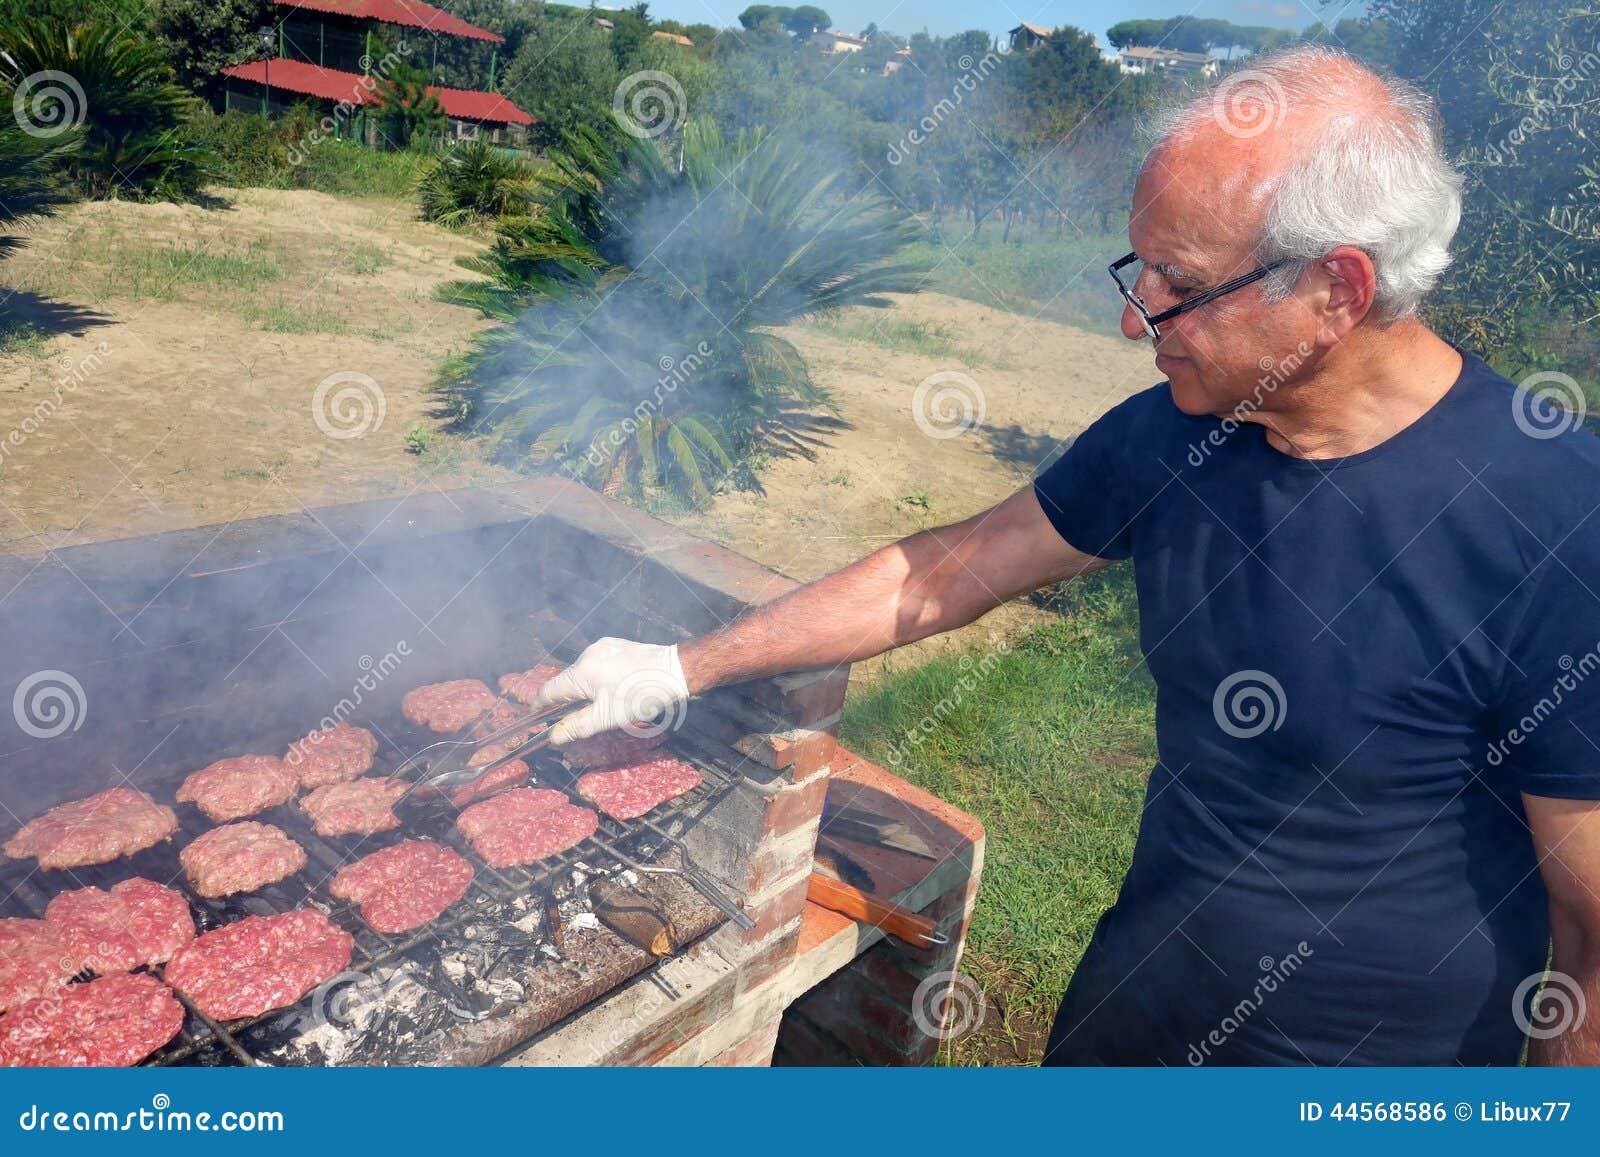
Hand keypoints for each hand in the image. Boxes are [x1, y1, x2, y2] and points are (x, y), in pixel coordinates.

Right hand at [527, 638, 688, 745]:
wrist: (675, 671)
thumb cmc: (640, 696)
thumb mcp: (607, 718)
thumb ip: (577, 726)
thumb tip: (553, 737)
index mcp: (581, 671)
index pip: (549, 689)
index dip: (539, 705)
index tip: (535, 716)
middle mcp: (587, 654)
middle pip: (567, 680)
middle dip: (568, 698)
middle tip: (575, 716)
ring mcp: (602, 645)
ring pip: (583, 671)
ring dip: (585, 687)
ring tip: (602, 703)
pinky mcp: (616, 644)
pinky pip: (598, 662)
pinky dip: (599, 676)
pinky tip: (614, 687)